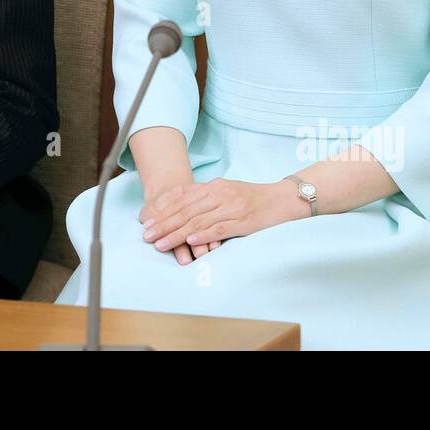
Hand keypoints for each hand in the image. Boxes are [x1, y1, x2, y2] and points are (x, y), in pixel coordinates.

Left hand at [142, 178, 294, 251]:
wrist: (282, 199)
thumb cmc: (252, 198)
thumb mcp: (226, 192)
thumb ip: (206, 198)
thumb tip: (181, 207)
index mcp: (213, 187)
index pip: (182, 199)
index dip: (163, 211)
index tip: (147, 222)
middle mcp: (219, 194)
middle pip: (185, 211)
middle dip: (164, 224)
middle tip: (147, 235)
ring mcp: (231, 207)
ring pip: (198, 221)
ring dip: (177, 233)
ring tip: (161, 243)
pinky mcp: (243, 221)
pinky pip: (219, 228)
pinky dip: (203, 236)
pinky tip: (190, 242)